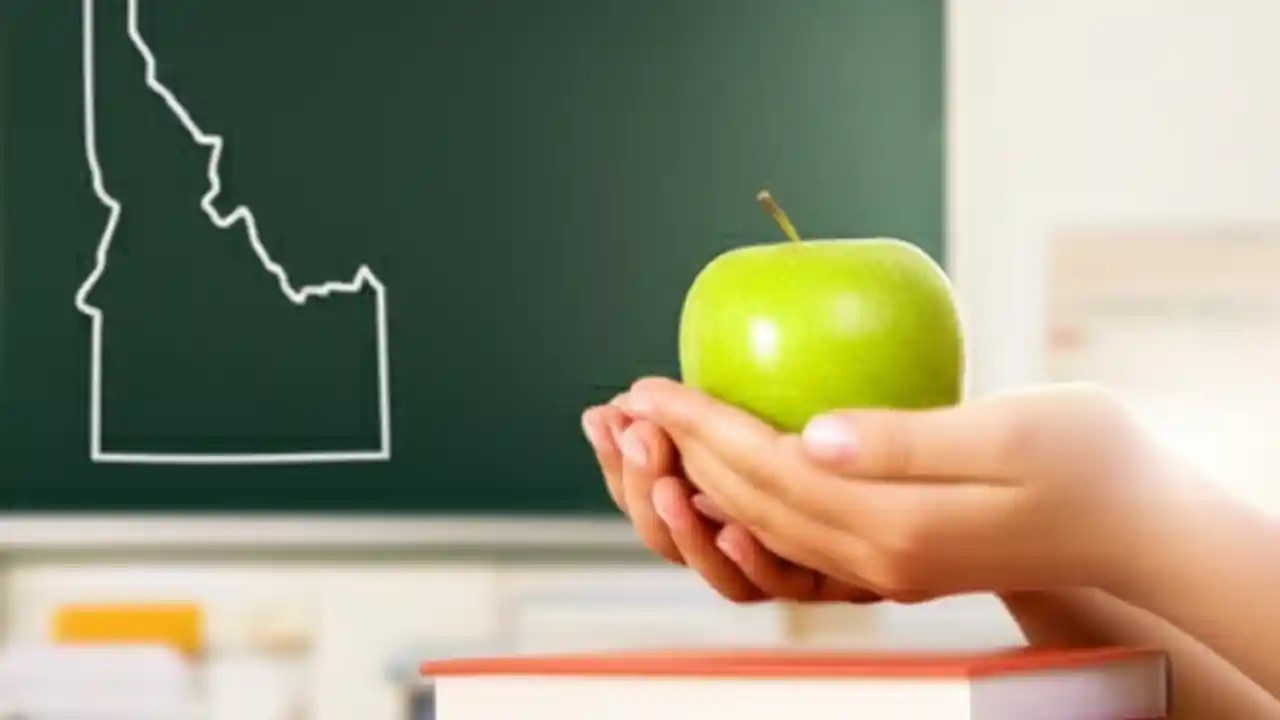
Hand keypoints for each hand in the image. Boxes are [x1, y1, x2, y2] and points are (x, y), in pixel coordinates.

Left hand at [614, 378, 1161, 600]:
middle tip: (625, 404)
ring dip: (697, 481)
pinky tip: (718, 474)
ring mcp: (882, 567)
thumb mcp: (1012, 436)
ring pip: (762, 525)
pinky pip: (791, 534)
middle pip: (750, 503)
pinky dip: (741, 502)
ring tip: (650, 436)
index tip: (648, 384)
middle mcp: (878, 559)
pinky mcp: (890, 557)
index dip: (701, 425)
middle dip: (680, 452)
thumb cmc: (1091, 460)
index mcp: (897, 527)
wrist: (1138, 527)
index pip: (768, 471)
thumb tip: (810, 433)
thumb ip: (907, 441)